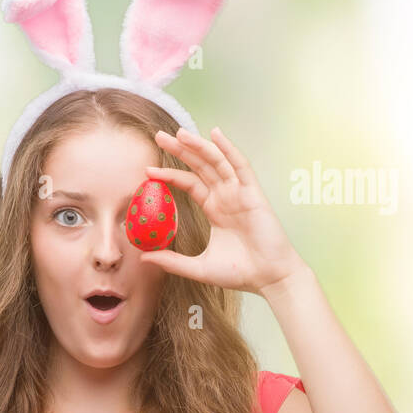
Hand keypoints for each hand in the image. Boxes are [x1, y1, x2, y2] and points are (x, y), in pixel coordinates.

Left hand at [141, 126, 305, 295]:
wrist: (268, 279)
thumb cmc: (239, 273)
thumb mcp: (197, 267)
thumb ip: (172, 261)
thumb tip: (143, 257)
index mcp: (214, 208)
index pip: (189, 183)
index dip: (170, 174)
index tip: (147, 170)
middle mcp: (226, 196)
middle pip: (200, 166)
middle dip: (181, 150)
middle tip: (160, 135)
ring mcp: (240, 193)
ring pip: (216, 162)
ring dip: (199, 146)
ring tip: (180, 133)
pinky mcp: (253, 194)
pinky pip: (240, 166)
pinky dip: (228, 149)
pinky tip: (216, 134)